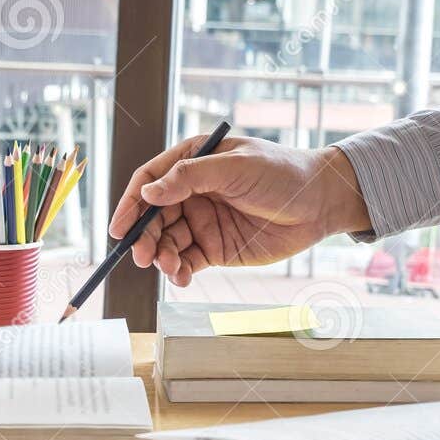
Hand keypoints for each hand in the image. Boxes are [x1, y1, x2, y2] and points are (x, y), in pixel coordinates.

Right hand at [108, 134, 370, 286]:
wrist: (320, 203)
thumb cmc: (282, 173)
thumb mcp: (236, 168)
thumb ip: (191, 178)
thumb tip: (150, 192)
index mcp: (192, 162)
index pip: (150, 181)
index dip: (131, 204)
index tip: (119, 228)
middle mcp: (191, 192)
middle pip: (153, 216)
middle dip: (144, 237)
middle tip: (143, 256)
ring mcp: (202, 221)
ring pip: (167, 242)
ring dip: (162, 257)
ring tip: (171, 267)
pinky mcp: (215, 248)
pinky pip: (187, 262)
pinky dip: (180, 272)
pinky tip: (182, 278)